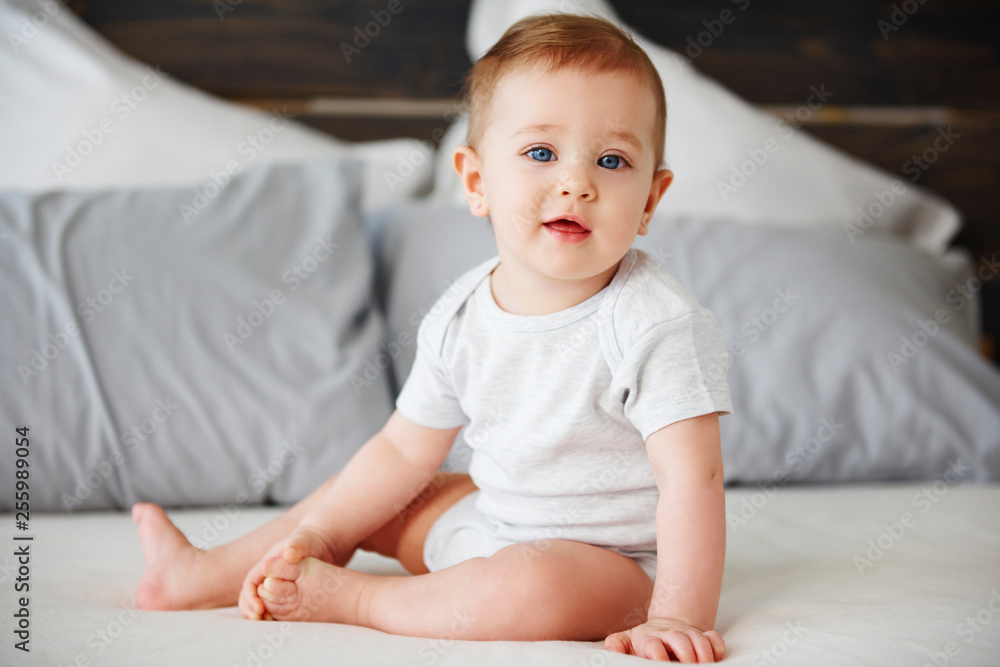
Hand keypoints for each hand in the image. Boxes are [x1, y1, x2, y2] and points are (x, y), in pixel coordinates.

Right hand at [238, 526, 335, 619]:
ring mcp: (273, 585)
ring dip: (258, 615)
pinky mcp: (282, 592)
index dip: (251, 597)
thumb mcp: (301, 543)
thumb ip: (295, 547)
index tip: (260, 608)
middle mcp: (265, 577)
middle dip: (250, 609)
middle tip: (259, 620)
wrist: (317, 545)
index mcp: (265, 565)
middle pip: (249, 596)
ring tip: (267, 623)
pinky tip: (277, 623)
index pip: (250, 584)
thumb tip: (288, 555)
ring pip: (258, 603)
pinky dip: (271, 615)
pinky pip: (271, 606)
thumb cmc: (306, 542)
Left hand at [605, 618, 724, 662]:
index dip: (657, 652)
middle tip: (690, 666)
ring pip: (699, 638)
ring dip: (704, 652)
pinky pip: (714, 638)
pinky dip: (717, 646)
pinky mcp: (702, 637)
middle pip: (680, 639)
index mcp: (648, 639)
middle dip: (686, 652)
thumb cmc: (641, 643)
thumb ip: (616, 645)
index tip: (661, 661)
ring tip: (704, 665)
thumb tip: (611, 650)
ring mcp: (687, 635)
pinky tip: (715, 657)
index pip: (653, 645)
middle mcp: (669, 636)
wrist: (662, 629)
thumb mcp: (625, 642)